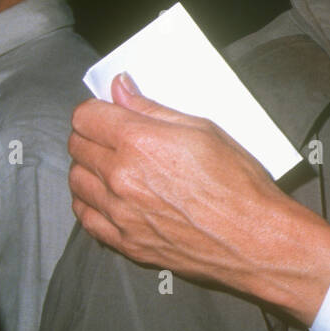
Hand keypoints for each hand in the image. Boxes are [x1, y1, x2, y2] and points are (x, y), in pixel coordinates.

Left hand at [67, 73, 329, 325]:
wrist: (253, 239)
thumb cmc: (239, 186)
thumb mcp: (204, 130)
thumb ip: (153, 109)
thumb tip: (121, 89)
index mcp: (139, 143)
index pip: (86, 116)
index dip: (96, 109)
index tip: (108, 112)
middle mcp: (121, 177)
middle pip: (77, 146)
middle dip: (92, 135)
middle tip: (115, 136)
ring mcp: (119, 212)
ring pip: (77, 181)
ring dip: (89, 168)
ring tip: (112, 166)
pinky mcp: (124, 241)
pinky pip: (86, 217)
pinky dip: (91, 203)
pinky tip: (110, 197)